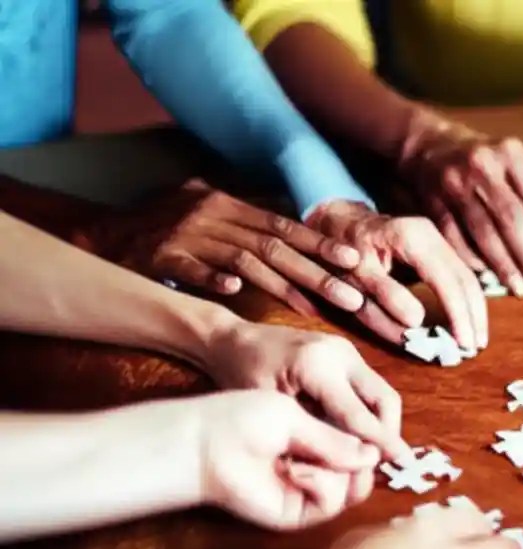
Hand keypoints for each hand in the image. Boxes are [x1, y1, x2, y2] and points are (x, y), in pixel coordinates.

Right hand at [96, 181, 364, 316]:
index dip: (321, 244)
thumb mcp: (210, 212)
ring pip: (245, 260)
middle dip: (317, 272)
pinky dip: (214, 279)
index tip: (356, 262)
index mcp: (229, 205)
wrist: (107, 232)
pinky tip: (237, 292)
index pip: (285, 226)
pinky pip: (192, 269)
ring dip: (283, 286)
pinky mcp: (161, 256)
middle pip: (275, 246)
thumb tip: (297, 232)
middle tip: (351, 296)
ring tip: (316, 308)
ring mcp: (188, 236)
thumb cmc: (167, 226)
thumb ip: (249, 222)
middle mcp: (213, 216)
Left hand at [197, 390, 378, 529]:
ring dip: (340, 469)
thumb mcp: (296, 417)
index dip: (383, 442)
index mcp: (324, 431)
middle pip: (368, 467)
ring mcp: (312, 486)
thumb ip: (335, 440)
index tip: (397, 448)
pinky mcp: (298, 510)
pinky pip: (332, 500)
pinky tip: (294, 469)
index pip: (366, 439)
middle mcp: (323, 460)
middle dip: (365, 459)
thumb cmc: (244, 415)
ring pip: (356, 486)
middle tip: (359, 453)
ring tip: (305, 458)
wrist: (203, 440)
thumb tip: (375, 457)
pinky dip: (321, 482)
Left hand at [202, 319, 408, 457]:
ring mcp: (346, 351)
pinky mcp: (345, 354)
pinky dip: (370, 413)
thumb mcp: (271, 410)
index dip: (380, 441)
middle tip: (384, 461)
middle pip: (385, 399)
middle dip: (389, 432)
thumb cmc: (240, 376)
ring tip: (371, 452)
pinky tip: (359, 434)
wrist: (232, 341)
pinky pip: (369, 388)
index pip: (359, 413)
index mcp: (318, 366)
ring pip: (382, 393)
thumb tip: (348, 459)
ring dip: (382, 424)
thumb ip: (311, 431)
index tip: (401, 463)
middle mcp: (341, 354)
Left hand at [307, 201, 486, 348]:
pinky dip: (464, 300)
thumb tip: (416, 322)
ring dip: (474, 309)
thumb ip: (384, 297)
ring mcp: (436, 239)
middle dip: (473, 316)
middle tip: (475, 348)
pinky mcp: (436, 248)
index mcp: (411, 238)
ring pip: (466, 277)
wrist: (338, 221)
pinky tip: (468, 320)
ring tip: (477, 340)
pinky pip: (457, 276)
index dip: (458, 315)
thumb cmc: (342, 251)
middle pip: (465, 279)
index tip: (463, 344)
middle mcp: (430, 234)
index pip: (446, 281)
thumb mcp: (356, 274)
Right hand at [398, 111, 522, 296]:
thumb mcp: (515, 175)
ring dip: (504, 266)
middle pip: (513, 219)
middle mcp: (483, 164)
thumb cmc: (486, 169)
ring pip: (484, 233)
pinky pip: (455, 239)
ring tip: (520, 288)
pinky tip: (488, 276)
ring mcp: (454, 182)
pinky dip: (473, 261)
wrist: (429, 147)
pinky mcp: (431, 201)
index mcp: (513, 154)